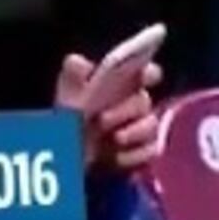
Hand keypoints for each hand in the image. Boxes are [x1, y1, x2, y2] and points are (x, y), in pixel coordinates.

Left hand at [55, 54, 161, 171]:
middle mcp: (136, 105)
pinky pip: (150, 151)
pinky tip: (116, 157)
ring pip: (151, 125)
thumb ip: (72, 77)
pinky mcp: (145, 153)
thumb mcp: (67, 97)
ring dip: (133, 132)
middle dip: (126, 108)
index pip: (147, 73)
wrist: (68, 157)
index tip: (146, 75)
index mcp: (122, 85)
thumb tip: (77, 61)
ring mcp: (143, 129)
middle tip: (103, 118)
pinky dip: (133, 155)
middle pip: (144, 100)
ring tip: (113, 138)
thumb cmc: (71, 121)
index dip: (149, 72)